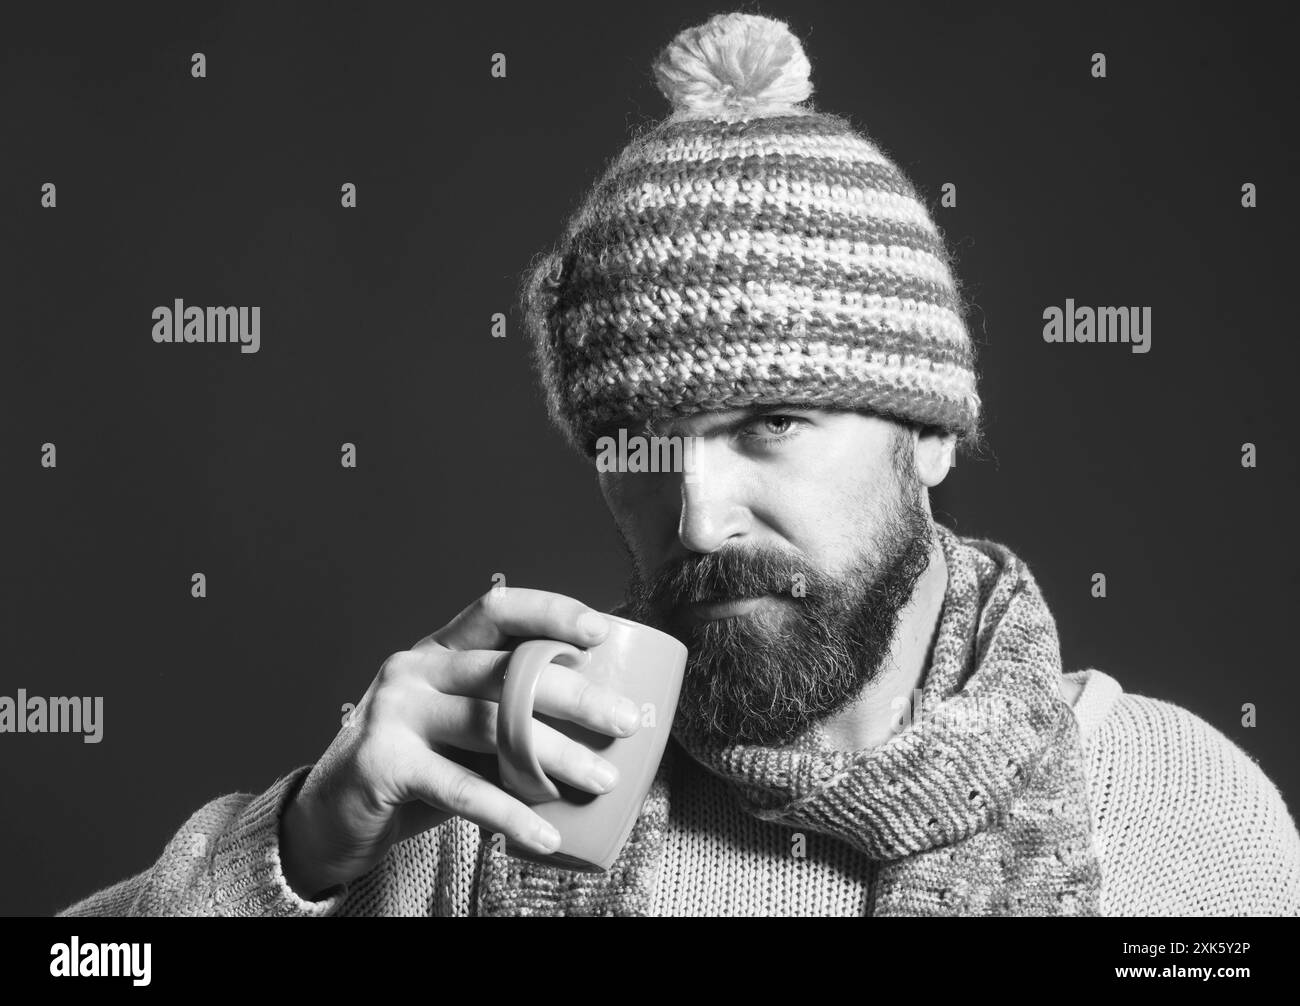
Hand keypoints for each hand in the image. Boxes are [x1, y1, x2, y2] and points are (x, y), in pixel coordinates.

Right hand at [279, 588, 641, 899]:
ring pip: (492, 727)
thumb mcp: (459, 727)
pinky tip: (546, 833)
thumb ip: (507, 714)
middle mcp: (415, 668)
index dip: (551, 612)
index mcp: (439, 648)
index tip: (601, 630)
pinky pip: (462, 788)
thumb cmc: (416, 765)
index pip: (497, 609)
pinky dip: (510, 813)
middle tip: (626, 722)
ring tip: (602, 780)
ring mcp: (395, 712)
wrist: (332, 815)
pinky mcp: (383, 763)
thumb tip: (602, 720)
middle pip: (507, 671)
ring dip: (555, 756)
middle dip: (575, 696)